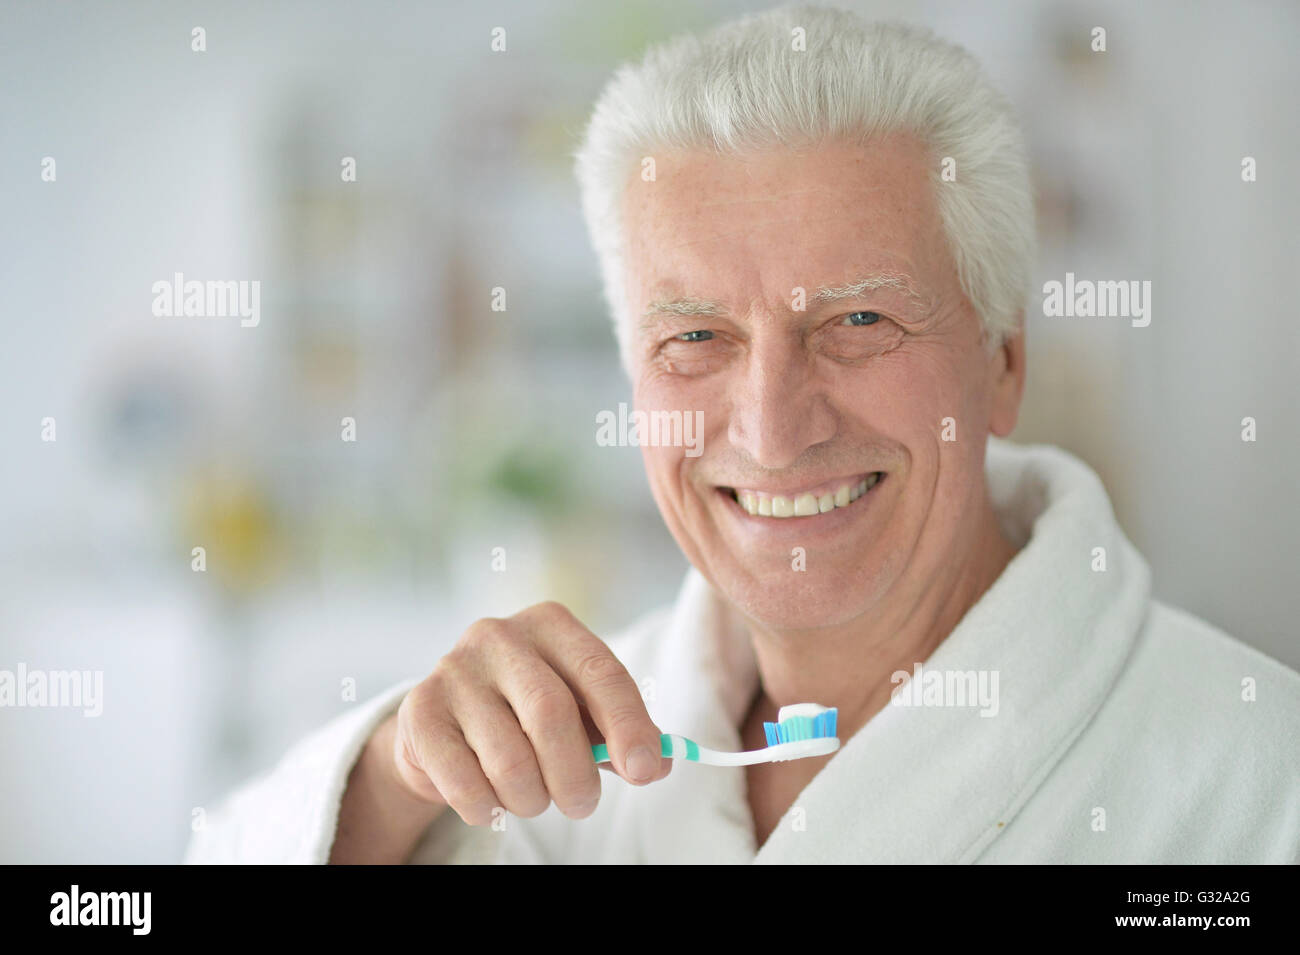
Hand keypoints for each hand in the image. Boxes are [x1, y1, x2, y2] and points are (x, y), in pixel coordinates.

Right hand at [390, 601, 670, 824]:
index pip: (602, 672)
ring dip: (531, 798)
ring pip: (509, 759)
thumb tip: (656, 764)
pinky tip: (492, 799)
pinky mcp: (419, 711)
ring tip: (533, 799)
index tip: (645, 771)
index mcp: (552, 625)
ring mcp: (453, 669)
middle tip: (583, 806)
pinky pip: (466, 782)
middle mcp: (499, 635)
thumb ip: (621, 736)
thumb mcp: (582, 714)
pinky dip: (489, 807)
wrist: (444, 725)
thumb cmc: (527, 716)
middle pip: (551, 715)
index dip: (629, 726)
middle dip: (576, 775)